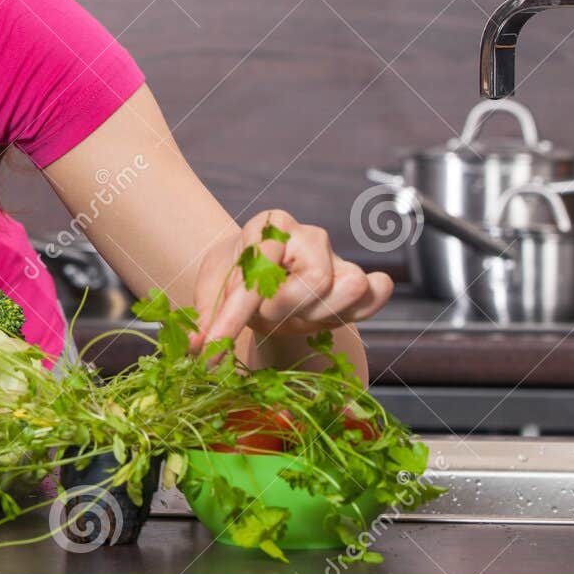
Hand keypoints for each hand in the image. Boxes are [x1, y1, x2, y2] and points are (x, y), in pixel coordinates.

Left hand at [188, 209, 392, 354]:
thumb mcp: (211, 289)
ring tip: (288, 316)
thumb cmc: (237, 275)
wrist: (260, 273)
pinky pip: (376, 294)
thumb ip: (205, 317)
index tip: (213, 347)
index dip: (233, 315)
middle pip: (316, 281)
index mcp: (269, 224)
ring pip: (348, 288)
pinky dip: (355, 311)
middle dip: (284, 310)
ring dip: (314, 317)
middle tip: (264, 315)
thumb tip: (197, 349)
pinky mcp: (358, 278)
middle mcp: (308, 235)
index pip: (258, 270)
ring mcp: (337, 256)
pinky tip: (321, 318)